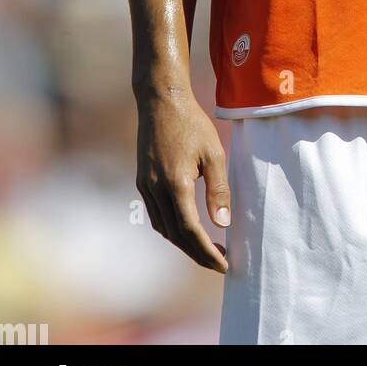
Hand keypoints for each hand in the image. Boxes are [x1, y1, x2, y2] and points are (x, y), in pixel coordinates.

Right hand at [136, 87, 230, 271]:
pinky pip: (156, 214)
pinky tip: (186, 226)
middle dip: (197, 253)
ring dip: (183, 243)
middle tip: (219, 261)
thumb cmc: (192, 124)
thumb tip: (222, 223)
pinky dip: (171, 228)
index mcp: (175, 184)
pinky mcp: (142, 181)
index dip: (206, 252)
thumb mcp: (214, 153)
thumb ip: (219, 189)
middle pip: (175, 235)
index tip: (224, 264)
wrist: (161, 101)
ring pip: (163, 227)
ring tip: (207, 247)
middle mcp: (156, 190)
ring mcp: (146, 186)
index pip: (190, 231)